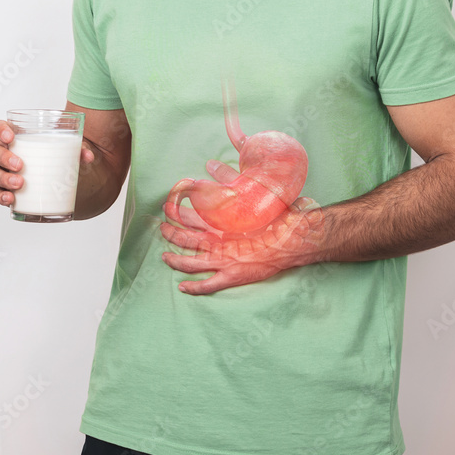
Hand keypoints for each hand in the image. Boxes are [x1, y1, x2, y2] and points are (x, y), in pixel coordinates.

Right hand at [0, 120, 95, 207]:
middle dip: (4, 158)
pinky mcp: (3, 189)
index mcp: (14, 138)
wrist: (56, 176)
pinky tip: (10, 199)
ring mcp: (0, 172)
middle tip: (20, 165)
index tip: (11, 137)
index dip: (0, 130)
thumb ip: (79, 150)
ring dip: (3, 178)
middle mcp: (3, 154)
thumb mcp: (68, 151)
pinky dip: (0, 196)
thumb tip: (87, 156)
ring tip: (19, 184)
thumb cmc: (55, 157)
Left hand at [159, 196, 324, 294]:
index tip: (168, 206)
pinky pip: (207, 285)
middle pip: (185, 238)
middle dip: (170, 232)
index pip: (191, 215)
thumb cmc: (275, 218)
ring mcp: (223, 260)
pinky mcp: (231, 276)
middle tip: (162, 227)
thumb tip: (217, 167)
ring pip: (190, 262)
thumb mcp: (254, 197)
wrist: (291, 240)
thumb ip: (235, 184)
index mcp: (221, 222)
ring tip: (164, 256)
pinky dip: (193, 287)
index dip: (177, 211)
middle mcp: (218, 241)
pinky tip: (182, 287)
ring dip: (174, 259)